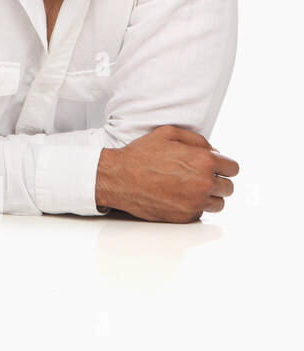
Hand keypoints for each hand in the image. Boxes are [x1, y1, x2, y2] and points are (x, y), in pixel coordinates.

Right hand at [95, 126, 238, 222]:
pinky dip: (193, 206)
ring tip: (190, 189)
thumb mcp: (168, 134)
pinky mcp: (185, 216)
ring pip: (218, 204)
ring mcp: (195, 202)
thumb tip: (214, 151)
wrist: (118, 178)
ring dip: (208, 197)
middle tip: (199, 178)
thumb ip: (197, 140)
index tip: (215, 168)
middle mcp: (203, 183)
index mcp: (203, 160)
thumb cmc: (140, 155)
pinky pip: (200, 213)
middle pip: (228, 188)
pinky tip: (177, 197)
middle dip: (217, 182)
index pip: (233, 168)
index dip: (223, 167)